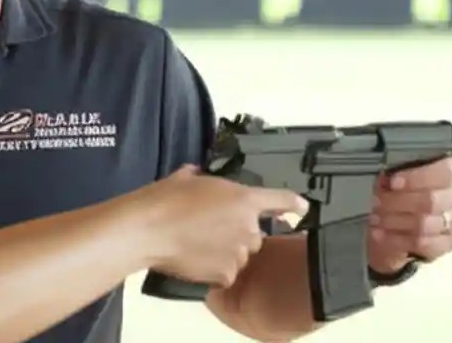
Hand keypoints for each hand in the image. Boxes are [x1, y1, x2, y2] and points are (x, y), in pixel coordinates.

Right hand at [144, 165, 308, 287]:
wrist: (148, 229)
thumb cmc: (165, 199)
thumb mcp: (187, 178)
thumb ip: (204, 180)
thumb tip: (199, 179)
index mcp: (244, 198)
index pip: (281, 200)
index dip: (294, 204)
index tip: (303, 208)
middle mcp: (248, 226)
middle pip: (254, 233)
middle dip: (237, 232)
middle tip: (209, 230)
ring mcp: (240, 252)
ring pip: (240, 255)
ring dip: (226, 252)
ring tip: (198, 246)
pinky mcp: (227, 273)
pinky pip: (227, 273)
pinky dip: (215, 270)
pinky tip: (196, 261)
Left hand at [368, 157, 451, 273]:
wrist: (399, 221)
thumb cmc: (399, 192)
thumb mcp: (393, 178)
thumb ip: (392, 178)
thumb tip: (385, 181)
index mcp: (449, 172)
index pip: (443, 174)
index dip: (417, 179)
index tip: (392, 183)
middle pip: (431, 202)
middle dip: (398, 203)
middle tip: (376, 203)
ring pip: (425, 225)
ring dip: (394, 222)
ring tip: (375, 219)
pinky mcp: (449, 242)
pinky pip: (423, 244)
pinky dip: (397, 240)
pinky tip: (380, 235)